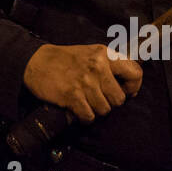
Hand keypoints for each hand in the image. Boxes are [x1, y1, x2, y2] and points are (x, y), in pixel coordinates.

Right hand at [22, 43, 142, 123]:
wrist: (36, 62)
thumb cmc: (64, 59)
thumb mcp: (90, 53)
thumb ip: (110, 65)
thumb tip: (129, 86)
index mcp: (104, 54)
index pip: (135, 73)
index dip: (132, 87)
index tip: (124, 91)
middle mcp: (97, 67)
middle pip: (119, 99)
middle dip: (110, 103)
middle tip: (99, 98)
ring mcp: (85, 82)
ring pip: (105, 110)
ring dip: (95, 110)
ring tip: (85, 101)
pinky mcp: (72, 95)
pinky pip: (89, 116)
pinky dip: (83, 117)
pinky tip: (77, 108)